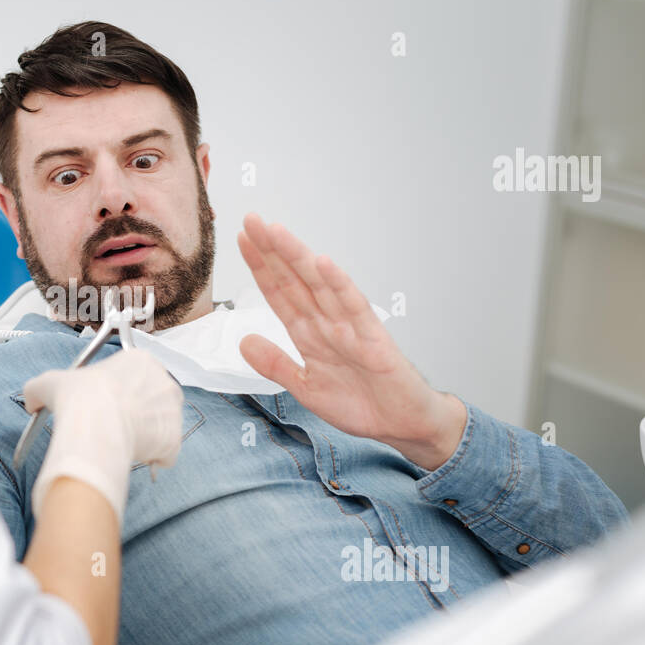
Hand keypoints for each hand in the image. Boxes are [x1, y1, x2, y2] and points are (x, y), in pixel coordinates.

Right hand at [24, 348, 183, 523]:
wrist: (95, 427)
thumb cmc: (80, 400)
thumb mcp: (50, 382)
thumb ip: (39, 387)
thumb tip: (32, 399)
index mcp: (140, 361)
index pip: (134, 376)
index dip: (119, 393)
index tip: (106, 405)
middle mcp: (163, 382)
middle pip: (152, 399)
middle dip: (136, 413)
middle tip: (113, 425)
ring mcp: (173, 412)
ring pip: (161, 425)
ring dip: (146, 435)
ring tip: (121, 443)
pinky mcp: (174, 440)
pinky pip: (167, 452)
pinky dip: (153, 458)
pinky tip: (134, 457)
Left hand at [236, 213, 465, 470]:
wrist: (401, 425)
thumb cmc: (361, 403)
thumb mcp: (305, 387)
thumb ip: (275, 365)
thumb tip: (243, 342)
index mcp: (309, 333)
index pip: (279, 292)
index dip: (261, 267)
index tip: (243, 240)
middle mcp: (327, 323)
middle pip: (294, 279)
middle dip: (272, 250)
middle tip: (252, 219)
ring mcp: (350, 327)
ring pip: (319, 285)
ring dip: (298, 258)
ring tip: (277, 232)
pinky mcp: (373, 338)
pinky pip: (354, 307)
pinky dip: (339, 285)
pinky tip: (323, 263)